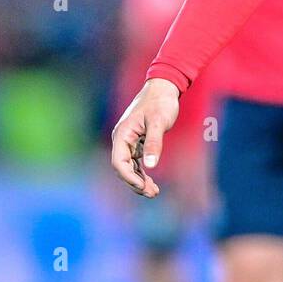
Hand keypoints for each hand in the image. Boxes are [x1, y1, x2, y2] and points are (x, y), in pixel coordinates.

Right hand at [110, 78, 180, 197]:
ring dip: (139, 180)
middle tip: (152, 193)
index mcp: (122, 134)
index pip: (119, 162)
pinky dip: (143, 173)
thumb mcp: (158, 122)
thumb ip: (154, 143)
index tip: (142, 186)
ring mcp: (129, 142)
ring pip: (130, 167)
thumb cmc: (160, 102)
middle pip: (123, 168)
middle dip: (135, 182)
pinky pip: (136, 162)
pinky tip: (151, 183)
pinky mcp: (137, 142)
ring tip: (154, 192)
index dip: (129, 177)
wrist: (164, 88)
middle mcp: (122, 139)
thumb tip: (150, 165)